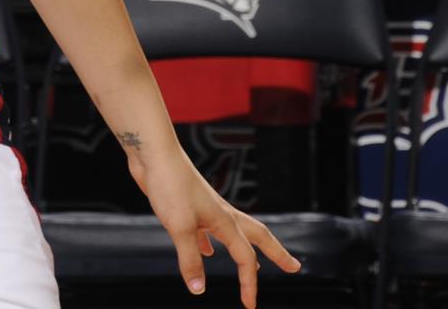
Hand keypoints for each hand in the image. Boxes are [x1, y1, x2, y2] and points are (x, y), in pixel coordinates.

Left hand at [131, 145, 298, 306]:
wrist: (153, 153)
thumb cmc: (169, 185)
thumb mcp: (180, 227)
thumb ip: (190, 260)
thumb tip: (199, 291)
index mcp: (225, 221)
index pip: (246, 258)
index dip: (249, 283)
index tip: (250, 304)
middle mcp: (221, 214)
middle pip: (258, 236)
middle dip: (277, 254)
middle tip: (294, 267)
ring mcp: (206, 208)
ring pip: (235, 233)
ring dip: (246, 249)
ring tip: (253, 264)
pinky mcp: (189, 205)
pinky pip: (208, 229)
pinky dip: (211, 243)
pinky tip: (205, 250)